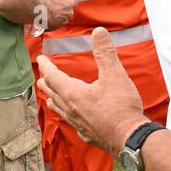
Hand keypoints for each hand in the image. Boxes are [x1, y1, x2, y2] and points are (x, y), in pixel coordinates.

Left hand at [37, 27, 145, 152]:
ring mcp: (78, 123)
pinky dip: (67, 115)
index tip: (41, 59)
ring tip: (49, 98)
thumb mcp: (115, 75)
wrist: (129, 137)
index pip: (53, 77)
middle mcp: (71, 109)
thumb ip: (105, 53)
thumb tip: (98, 32)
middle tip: (42, 77)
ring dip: (53, 100)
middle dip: (47, 83)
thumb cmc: (120, 107)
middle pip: (53, 94)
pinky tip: (73, 118)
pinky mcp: (87, 133)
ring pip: (59, 110)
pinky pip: (71, 122)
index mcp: (73, 93)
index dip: (46, 66)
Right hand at [40, 0, 76, 29]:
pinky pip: (58, 25)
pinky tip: (48, 19)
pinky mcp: (58, 27)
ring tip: (51, 14)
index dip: (68, 2)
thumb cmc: (45, 1)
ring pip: (64, 19)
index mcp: (69, 4)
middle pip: (69, 12)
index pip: (73, 3)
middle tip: (55, 8)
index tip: (63, 2)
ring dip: (59, 17)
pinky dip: (54, 23)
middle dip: (64, 10)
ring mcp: (64, 21)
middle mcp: (69, 13)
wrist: (39, 13)